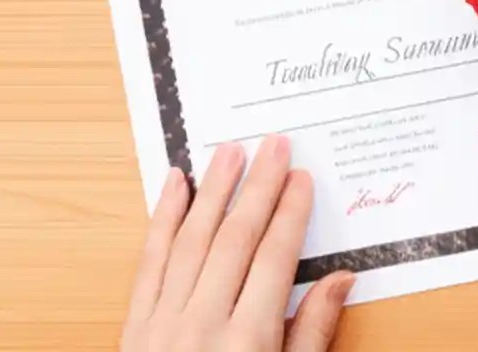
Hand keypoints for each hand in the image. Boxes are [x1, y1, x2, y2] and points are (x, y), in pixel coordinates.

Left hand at [121, 135, 354, 351]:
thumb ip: (313, 332)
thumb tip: (342, 278)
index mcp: (248, 343)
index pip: (273, 259)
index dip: (290, 214)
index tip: (302, 178)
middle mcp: (203, 325)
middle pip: (235, 239)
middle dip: (258, 188)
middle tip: (275, 145)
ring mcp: (163, 324)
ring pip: (191, 240)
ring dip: (212, 191)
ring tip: (229, 152)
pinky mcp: (135, 326)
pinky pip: (149, 260)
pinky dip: (162, 219)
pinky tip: (174, 186)